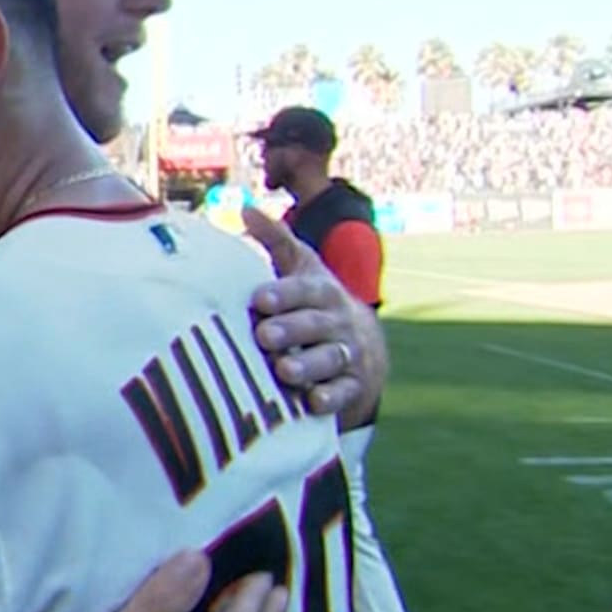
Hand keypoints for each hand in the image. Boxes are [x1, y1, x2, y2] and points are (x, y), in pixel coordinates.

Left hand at [243, 207, 387, 429]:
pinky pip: (345, 393)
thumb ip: (276, 240)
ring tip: (284, 370)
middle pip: (317, 324)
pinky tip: (313, 402)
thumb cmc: (317, 303)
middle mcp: (338, 322)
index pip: (305, 290)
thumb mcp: (303, 269)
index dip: (284, 294)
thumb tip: (246, 208)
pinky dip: (331, 398)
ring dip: (309, 365)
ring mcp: (349, 354)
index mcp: (323, 292)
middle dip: (292, 329)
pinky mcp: (353, 386)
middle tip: (263, 335)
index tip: (258, 298)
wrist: (365, 346)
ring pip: (331, 359)